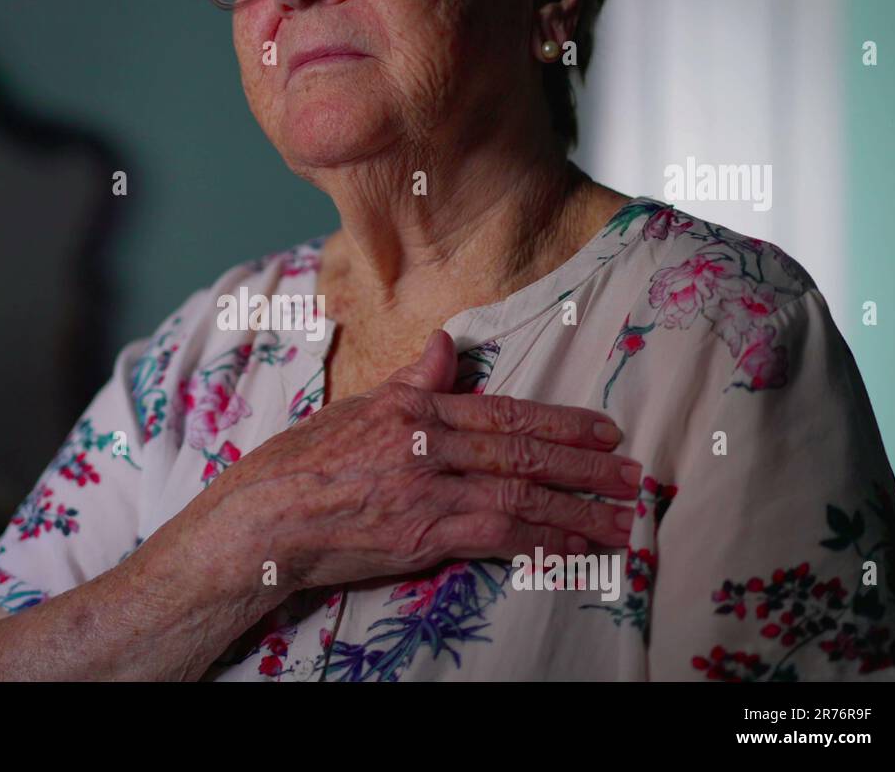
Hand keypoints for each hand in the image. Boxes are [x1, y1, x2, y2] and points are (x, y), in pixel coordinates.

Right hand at [195, 329, 642, 592]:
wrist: (261, 519)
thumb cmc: (296, 466)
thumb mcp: (353, 408)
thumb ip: (408, 380)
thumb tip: (444, 345)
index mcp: (410, 406)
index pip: (501, 411)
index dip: (559, 422)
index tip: (602, 431)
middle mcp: (425, 441)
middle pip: (522, 452)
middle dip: (585, 465)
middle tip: (634, 475)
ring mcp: (425, 488)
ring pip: (520, 495)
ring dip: (578, 509)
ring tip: (621, 520)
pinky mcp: (421, 533)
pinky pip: (496, 536)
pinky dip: (541, 541)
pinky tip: (573, 549)